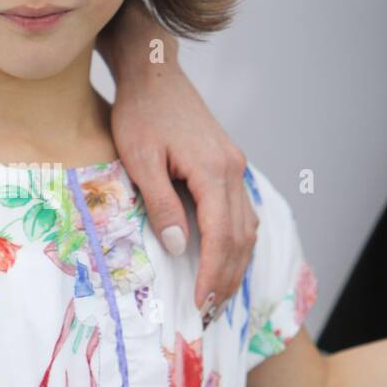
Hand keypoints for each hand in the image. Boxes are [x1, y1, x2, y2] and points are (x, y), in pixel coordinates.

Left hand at [107, 45, 258, 320]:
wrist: (154, 73)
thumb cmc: (139, 113)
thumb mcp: (139, 160)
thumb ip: (160, 205)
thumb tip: (179, 248)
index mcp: (212, 170)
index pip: (220, 236)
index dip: (212, 275)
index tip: (201, 305)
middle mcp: (232, 169)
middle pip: (241, 237)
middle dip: (227, 279)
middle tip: (211, 313)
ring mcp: (235, 165)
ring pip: (248, 226)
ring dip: (236, 265)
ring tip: (219, 297)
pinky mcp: (228, 163)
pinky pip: (243, 211)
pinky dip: (238, 242)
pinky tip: (226, 260)